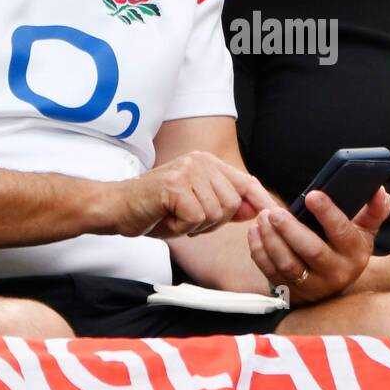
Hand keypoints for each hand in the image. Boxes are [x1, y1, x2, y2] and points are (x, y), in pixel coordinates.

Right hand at [102, 152, 274, 239]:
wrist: (115, 208)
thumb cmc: (154, 209)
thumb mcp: (195, 204)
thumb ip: (224, 204)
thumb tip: (258, 209)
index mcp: (207, 162)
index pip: (246, 181)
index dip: (261, 201)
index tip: (274, 215)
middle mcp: (200, 161)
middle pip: (233, 203)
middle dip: (213, 223)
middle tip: (187, 220)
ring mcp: (187, 171)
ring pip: (216, 213)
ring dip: (195, 227)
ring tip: (174, 217)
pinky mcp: (175, 186)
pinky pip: (196, 219)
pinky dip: (180, 228)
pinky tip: (165, 219)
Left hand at [246, 187, 389, 303]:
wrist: (335, 282)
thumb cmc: (347, 245)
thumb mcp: (365, 229)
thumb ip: (375, 209)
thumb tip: (380, 190)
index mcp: (355, 252)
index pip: (342, 232)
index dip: (328, 213)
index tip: (312, 194)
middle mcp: (336, 273)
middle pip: (311, 250)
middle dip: (290, 229)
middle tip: (273, 211)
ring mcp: (312, 286)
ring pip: (288, 263)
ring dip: (271, 239)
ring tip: (262, 217)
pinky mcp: (291, 292)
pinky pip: (270, 272)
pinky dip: (259, 251)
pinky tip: (255, 231)